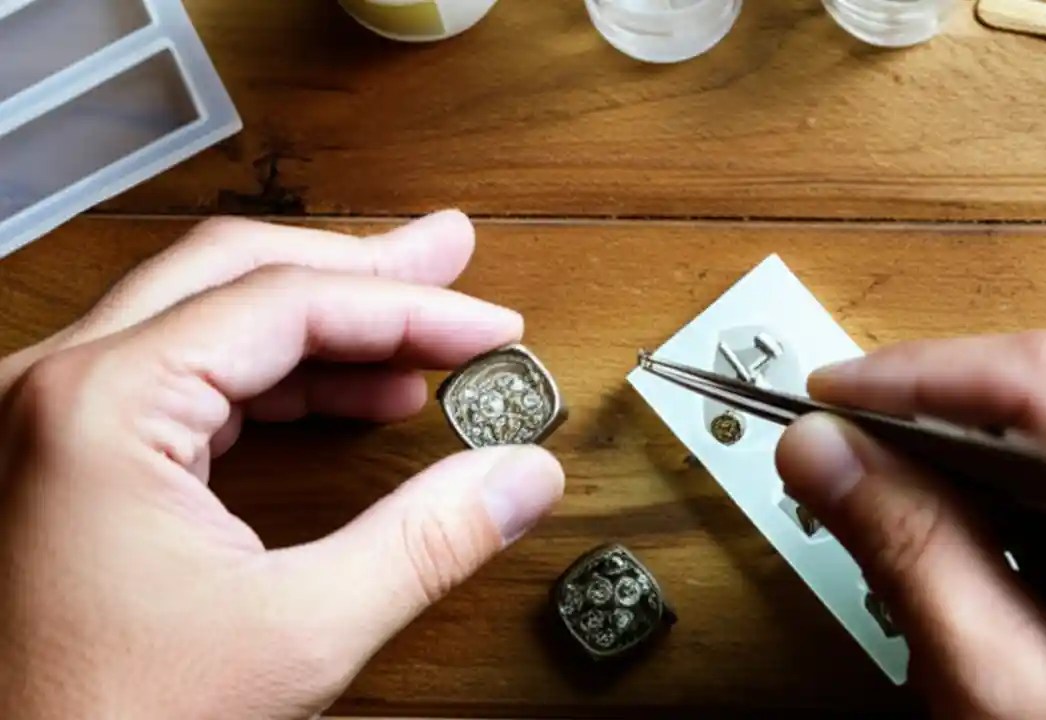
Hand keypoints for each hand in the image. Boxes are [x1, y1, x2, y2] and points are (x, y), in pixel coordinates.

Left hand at [0, 212, 564, 718]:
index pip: (288, 304)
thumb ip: (427, 542)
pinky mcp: (68, 459)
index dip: (410, 307)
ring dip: (325, 324)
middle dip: (362, 271)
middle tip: (450, 258)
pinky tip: (348, 397)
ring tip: (421, 338)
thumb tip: (521, 476)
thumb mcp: (297, 633)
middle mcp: (60, 387)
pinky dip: (277, 377)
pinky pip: (185, 377)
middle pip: (238, 272)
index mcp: (102, 405)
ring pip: (208, 315)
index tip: (489, 329)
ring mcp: (53, 419)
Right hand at [776, 331, 1045, 718]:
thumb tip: (824, 449)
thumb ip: (910, 552)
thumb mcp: (1000, 686)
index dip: (916, 375)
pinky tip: (976, 557)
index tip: (830, 399)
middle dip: (934, 426)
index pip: (1041, 385)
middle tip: (842, 460)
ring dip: (970, 474)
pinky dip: (1018, 509)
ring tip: (905, 528)